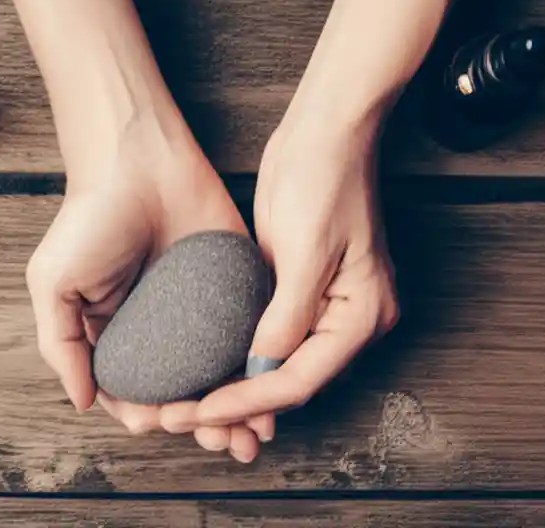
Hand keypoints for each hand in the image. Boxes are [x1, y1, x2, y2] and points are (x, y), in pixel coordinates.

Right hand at [25, 123, 266, 461]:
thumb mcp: (54, 282)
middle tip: (222, 441)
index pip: (137, 393)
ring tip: (252, 433)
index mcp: (119, 334)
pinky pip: (255, 332)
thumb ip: (62, 344)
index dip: (151, 416)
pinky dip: (264, 366)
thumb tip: (84, 403)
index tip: (164, 423)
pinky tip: (275, 390)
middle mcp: (163, 329)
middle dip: (205, 425)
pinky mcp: (237, 284)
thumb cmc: (89, 216)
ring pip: (225, 374)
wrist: (137, 158)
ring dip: (240, 410)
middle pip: (188, 392)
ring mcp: (203, 309)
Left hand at [193, 112, 400, 425]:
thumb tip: (258, 370)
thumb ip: (284, 319)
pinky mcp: (307, 288)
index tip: (198, 411)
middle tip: (181, 413)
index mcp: (362, 317)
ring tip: (187, 400)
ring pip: (280, 364)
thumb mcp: (303, 252)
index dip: (245, 401)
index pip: (298, 381)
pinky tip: (206, 362)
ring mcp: (332, 304)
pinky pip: (274, 335)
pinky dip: (243, 353)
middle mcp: (353, 320)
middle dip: (237, 401)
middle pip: (291, 381)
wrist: (326, 129)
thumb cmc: (321, 179)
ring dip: (237, 383)